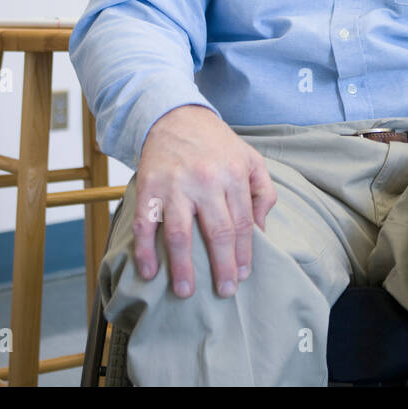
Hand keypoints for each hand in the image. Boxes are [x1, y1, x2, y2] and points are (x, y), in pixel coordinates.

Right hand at [133, 105, 277, 297]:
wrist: (175, 116)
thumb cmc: (217, 144)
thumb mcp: (251, 160)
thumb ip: (263, 193)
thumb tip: (261, 230)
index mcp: (233, 175)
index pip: (243, 223)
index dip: (244, 253)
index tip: (243, 275)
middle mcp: (206, 181)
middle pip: (217, 232)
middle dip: (222, 267)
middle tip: (225, 292)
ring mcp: (175, 185)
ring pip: (181, 233)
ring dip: (183, 266)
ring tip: (186, 291)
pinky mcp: (149, 187)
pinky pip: (146, 224)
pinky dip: (145, 250)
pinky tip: (149, 271)